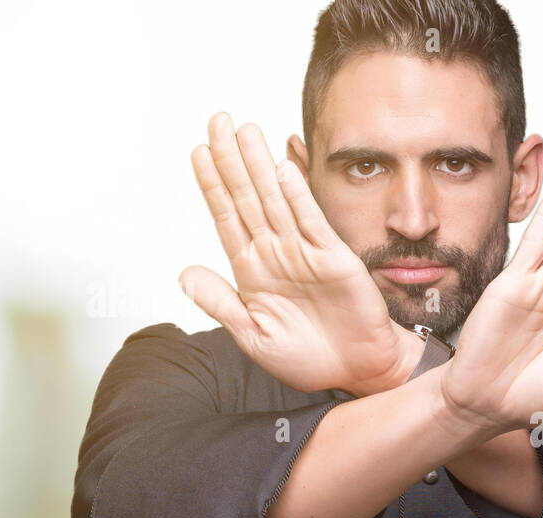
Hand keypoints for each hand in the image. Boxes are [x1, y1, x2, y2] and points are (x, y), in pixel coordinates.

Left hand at [178, 112, 415, 395]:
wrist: (358, 372)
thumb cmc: (310, 358)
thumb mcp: (253, 337)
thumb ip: (221, 304)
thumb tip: (184, 275)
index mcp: (252, 271)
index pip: (226, 217)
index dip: (212, 184)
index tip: (198, 151)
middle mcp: (277, 254)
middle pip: (248, 197)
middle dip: (232, 159)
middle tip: (218, 120)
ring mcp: (306, 253)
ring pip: (276, 201)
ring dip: (261, 166)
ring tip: (246, 132)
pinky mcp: (335, 259)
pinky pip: (313, 224)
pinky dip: (298, 198)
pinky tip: (284, 171)